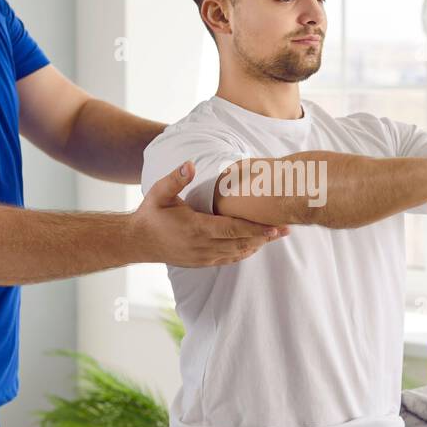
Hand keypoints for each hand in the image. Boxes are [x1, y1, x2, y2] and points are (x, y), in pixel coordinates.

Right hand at [132, 161, 289, 266]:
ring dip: (258, 245)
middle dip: (265, 237)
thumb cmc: (151, 213)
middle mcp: (202, 246)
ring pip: (238, 253)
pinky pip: (229, 259)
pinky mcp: (203, 262)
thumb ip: (176, 178)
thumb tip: (190, 164)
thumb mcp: (160, 192)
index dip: (255, 229)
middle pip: (241, 243)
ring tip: (278, 235)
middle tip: (286, 229)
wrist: (139, 241)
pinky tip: (257, 245)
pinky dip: (245, 252)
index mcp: (196, 228)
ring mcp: (203, 257)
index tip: (275, 226)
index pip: (233, 230)